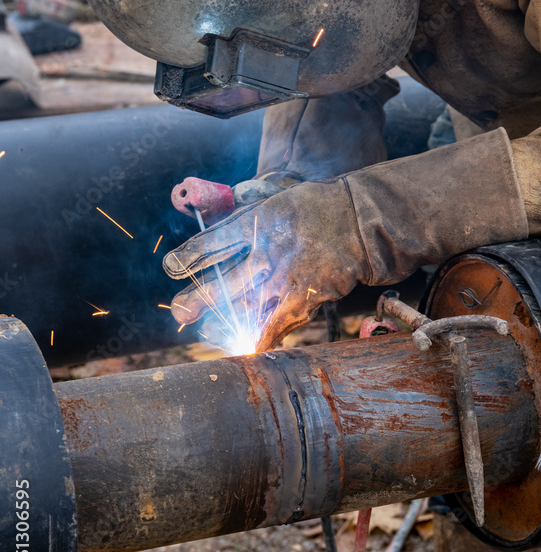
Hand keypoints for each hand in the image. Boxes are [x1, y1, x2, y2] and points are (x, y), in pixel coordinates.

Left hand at [163, 179, 368, 351]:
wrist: (359, 222)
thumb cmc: (314, 210)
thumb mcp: (275, 204)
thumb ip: (247, 225)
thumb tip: (215, 244)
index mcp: (258, 223)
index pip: (215, 242)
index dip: (191, 255)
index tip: (171, 266)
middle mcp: (268, 252)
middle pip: (226, 281)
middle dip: (199, 299)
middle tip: (179, 311)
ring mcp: (286, 278)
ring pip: (247, 307)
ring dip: (223, 322)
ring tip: (205, 330)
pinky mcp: (304, 297)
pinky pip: (276, 325)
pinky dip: (260, 338)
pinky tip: (245, 347)